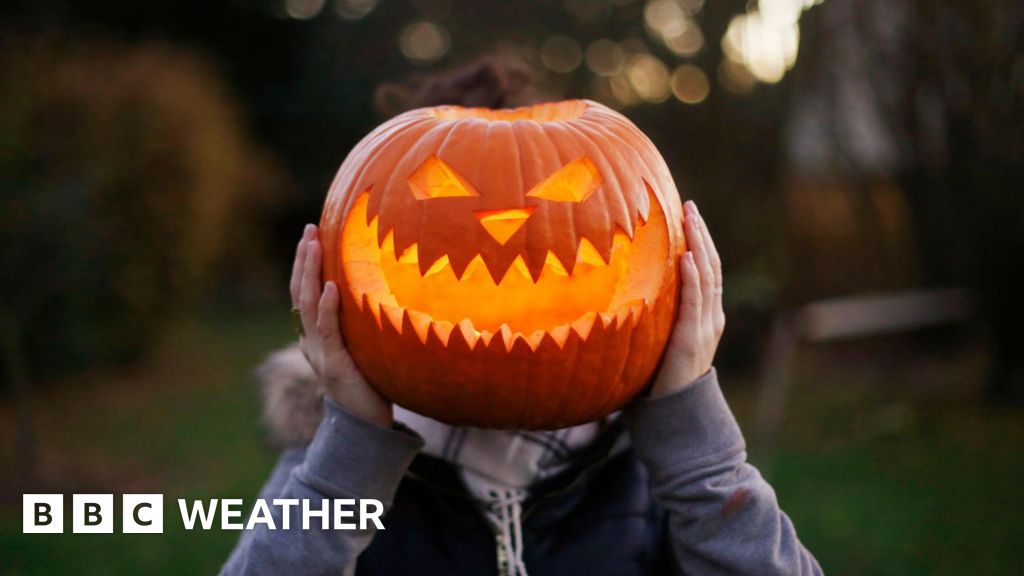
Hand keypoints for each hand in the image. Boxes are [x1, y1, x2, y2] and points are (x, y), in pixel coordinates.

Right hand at [291, 224, 392, 426]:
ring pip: (308, 306)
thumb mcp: (362, 347)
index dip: (304, 264)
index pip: (303, 293)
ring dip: (310, 273)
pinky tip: (332, 286)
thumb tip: (373, 292)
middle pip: (300, 293)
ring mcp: (320, 353)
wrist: (367, 426)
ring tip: (313, 246)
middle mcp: (311, 341)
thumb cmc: (370, 383)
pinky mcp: (335, 365)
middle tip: (308, 230)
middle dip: (303, 259)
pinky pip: (328, 331)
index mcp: (315, 336)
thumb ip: (358, 324)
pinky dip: (328, 307)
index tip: (310, 235)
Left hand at [651, 201, 725, 397]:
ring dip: (699, 244)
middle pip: (711, 266)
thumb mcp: (658, 341)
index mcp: (704, 316)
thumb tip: (624, 296)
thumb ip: (653, 319)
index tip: (689, 216)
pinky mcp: (693, 338)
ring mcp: (705, 326)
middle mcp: (710, 317)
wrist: (675, 414)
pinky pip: (696, 301)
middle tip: (690, 206)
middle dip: (701, 234)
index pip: (707, 270)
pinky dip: (694, 277)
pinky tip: (688, 256)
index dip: (700, 242)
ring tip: (690, 218)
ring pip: (708, 277)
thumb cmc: (659, 380)